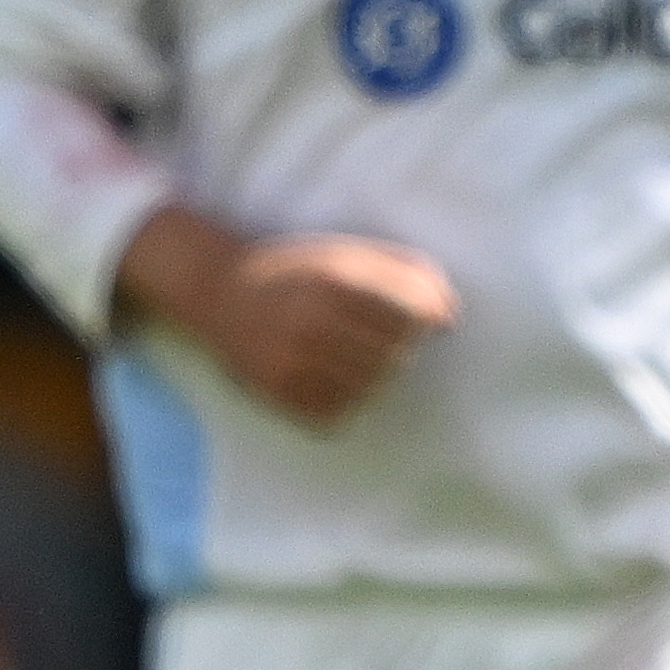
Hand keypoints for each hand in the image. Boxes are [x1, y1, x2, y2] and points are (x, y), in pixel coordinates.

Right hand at [118, 206, 456, 430]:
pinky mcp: (278, 393)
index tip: (416, 317)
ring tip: (347, 353)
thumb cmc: (301, 271)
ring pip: (371, 389)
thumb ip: (409, 274)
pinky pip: (337, 415)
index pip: (413, 317)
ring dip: (371, 375)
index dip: (424, 318)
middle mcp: (311, 324)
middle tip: (372, 335)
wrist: (220, 292)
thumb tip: (449, 317)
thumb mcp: (352, 254)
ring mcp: (292, 362)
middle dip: (396, 347)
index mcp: (333, 281)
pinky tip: (327, 375)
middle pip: (396, 357)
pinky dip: (342, 400)